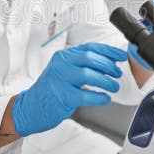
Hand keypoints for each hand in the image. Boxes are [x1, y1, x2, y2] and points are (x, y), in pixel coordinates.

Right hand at [12, 43, 126, 136]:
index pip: (90, 47)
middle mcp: (61, 64)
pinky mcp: (61, 96)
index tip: (121, 57)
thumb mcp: (66, 70)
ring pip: (89, 75)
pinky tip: (105, 98)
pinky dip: (99, 97)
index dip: (109, 51)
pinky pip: (85, 95)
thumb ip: (84, 64)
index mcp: (64, 55)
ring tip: (114, 87)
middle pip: (91, 58)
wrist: (32, 106)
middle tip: (117, 74)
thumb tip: (110, 63)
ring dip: (106, 81)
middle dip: (108, 66)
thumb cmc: (53, 89)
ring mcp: (60, 79)